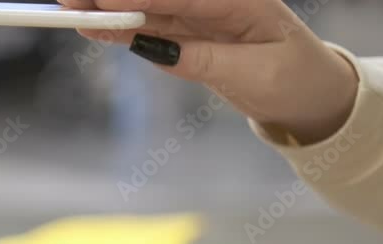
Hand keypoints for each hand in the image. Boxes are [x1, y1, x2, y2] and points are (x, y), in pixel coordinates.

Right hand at [62, 0, 358, 143]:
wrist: (312, 95)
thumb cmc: (295, 81)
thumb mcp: (255, 76)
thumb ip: (205, 60)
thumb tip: (155, 49)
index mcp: (243, 0)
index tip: (103, 0)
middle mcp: (217, 1)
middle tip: (70, 1)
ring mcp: (201, 16)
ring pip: (148, 7)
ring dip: (109, 10)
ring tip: (70, 10)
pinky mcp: (190, 34)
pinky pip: (150, 27)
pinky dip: (121, 28)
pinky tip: (94, 25)